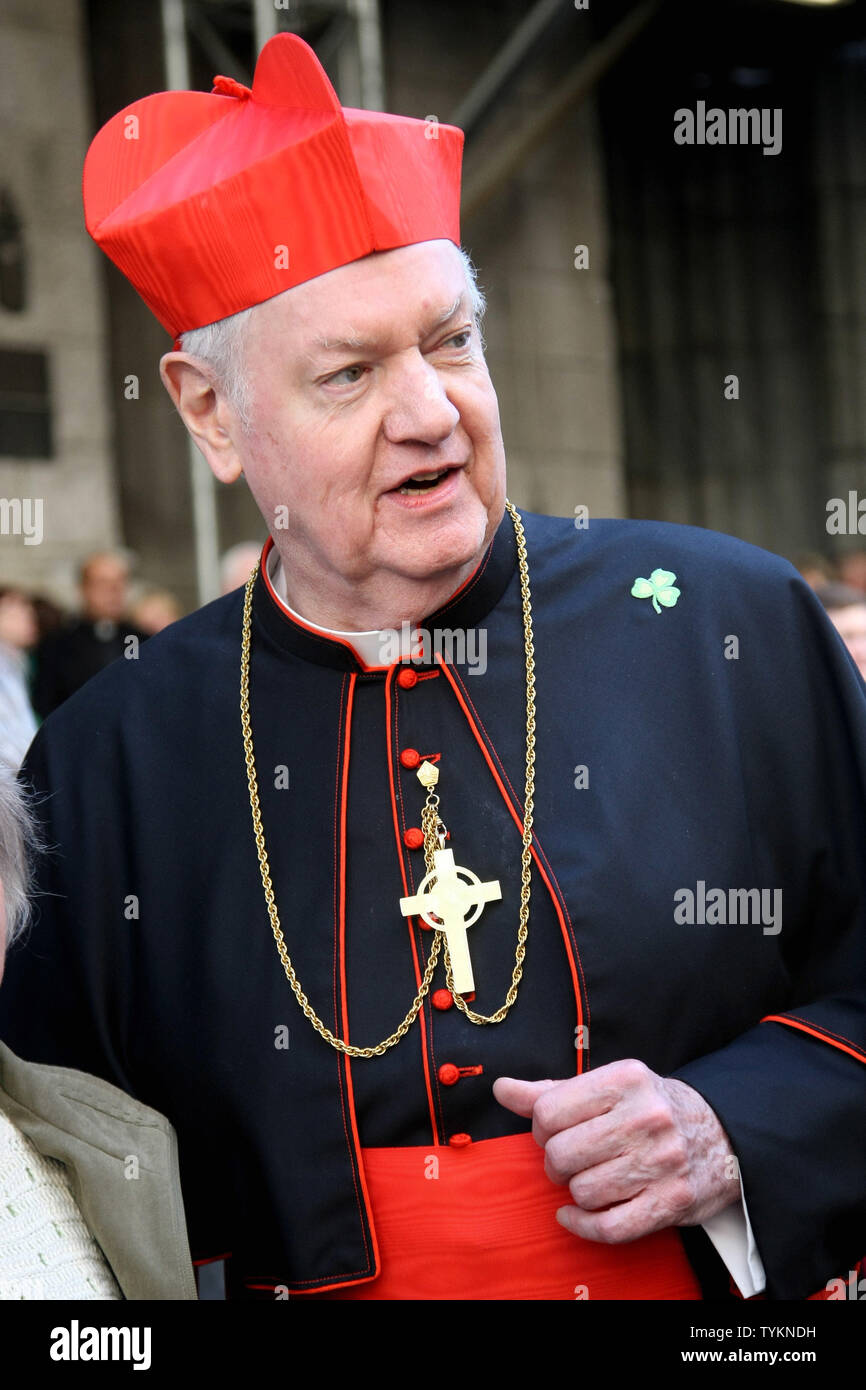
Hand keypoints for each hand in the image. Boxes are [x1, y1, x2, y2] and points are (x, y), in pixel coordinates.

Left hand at [493, 1059, 740, 1242]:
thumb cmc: (650, 1108)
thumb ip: (552, 1090)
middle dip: (556, 1163)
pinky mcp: (672, 1201)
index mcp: (625, 1080)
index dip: (540, 1128)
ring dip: (576, 1191)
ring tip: (590, 1178)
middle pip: (561, 1154)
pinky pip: (608, 1227)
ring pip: (582, 1191)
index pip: (549, 1111)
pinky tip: (574, 1216)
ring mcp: (662, 1161)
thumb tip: (502, 1089)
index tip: (553, 1133)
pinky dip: (582, 1225)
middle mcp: (646, 1117)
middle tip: (570, 1159)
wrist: (724, 1135)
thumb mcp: (608, 1087)